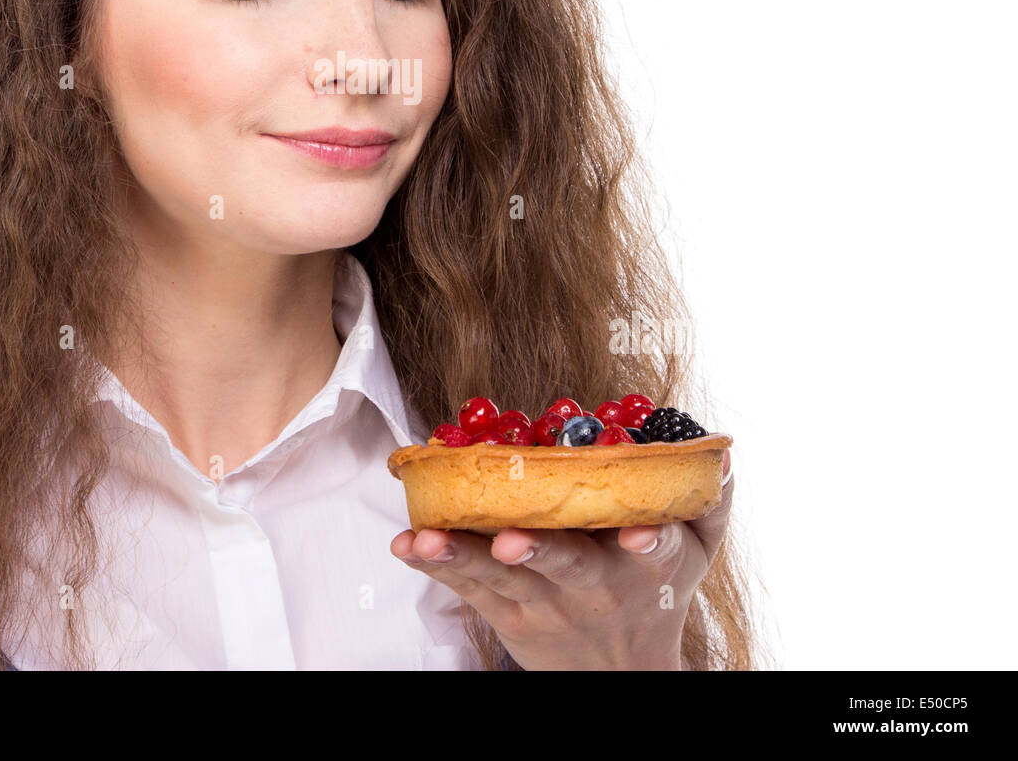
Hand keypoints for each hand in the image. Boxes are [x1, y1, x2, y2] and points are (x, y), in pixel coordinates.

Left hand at [390, 448, 732, 669]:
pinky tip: (406, 543)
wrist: (618, 673)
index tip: (637, 530)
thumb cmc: (656, 591)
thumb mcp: (698, 551)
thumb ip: (707, 501)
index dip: (648, 538)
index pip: (654, 550)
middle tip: (509, 539)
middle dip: (539, 550)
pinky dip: (433, 566)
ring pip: (501, 577)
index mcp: (645, 563)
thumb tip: (720, 453)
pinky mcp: (505, 611)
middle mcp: (593, 583)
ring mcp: (544, 600)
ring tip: (426, 540)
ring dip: (461, 556)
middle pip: (566, 564)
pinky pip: (465, 587)